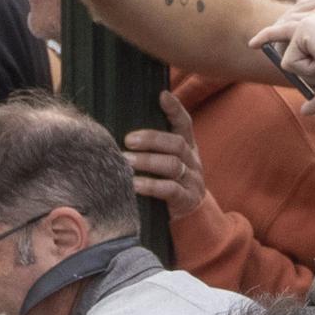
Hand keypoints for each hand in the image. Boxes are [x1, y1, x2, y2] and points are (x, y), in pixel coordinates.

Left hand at [124, 90, 206, 220]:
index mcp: (188, 148)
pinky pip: (170, 190)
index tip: (162, 95)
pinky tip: (134, 184)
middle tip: (128, 140)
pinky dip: (151, 186)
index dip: (175, 109)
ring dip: (147, 162)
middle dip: (152, 139)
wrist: (190, 218)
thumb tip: (121, 131)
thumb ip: (153, 148)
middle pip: (177, 144)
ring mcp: (192, 180)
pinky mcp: (186, 200)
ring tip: (126, 161)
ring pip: (172, 165)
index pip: (184, 124)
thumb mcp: (165, 164)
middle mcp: (193, 161)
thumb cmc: (169, 184)